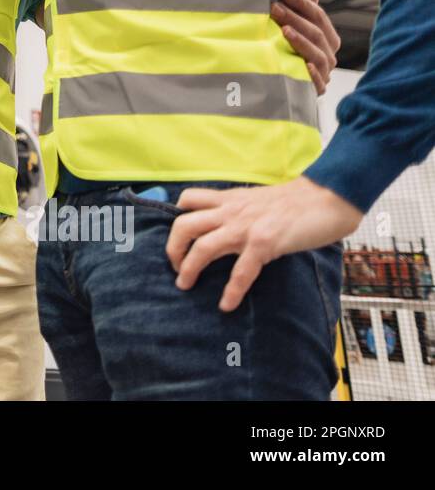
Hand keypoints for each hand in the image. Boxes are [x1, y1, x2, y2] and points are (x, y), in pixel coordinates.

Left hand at [166, 176, 361, 310]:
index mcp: (229, 199)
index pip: (188, 199)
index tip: (178, 237)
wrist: (328, 196)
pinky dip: (231, 291)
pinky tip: (226, 304)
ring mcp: (246, 227)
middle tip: (176, 265)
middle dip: (173, 247)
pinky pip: (241, 271)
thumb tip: (229, 224)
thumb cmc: (297, 201)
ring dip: (189, 269)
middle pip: (183, 224)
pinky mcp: (264, 243)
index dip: (176, 216)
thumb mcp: (258, 199)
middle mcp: (231, 211)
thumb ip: (240, 209)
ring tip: (185, 284)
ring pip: (202, 247)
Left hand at [271, 0, 340, 94]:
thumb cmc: (296, 53)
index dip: (303, 4)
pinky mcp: (317, 90)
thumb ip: (307, 6)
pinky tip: (302, 64)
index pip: (319, 16)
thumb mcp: (301, 28)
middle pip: (316, 33)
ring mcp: (325, 73)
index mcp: (329, 38)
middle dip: (295, 19)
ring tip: (284, 31)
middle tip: (275, 8)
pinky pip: (317, 82)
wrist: (292, 89)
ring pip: (316, 54)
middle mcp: (330, 55)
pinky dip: (311, 73)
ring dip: (301, 41)